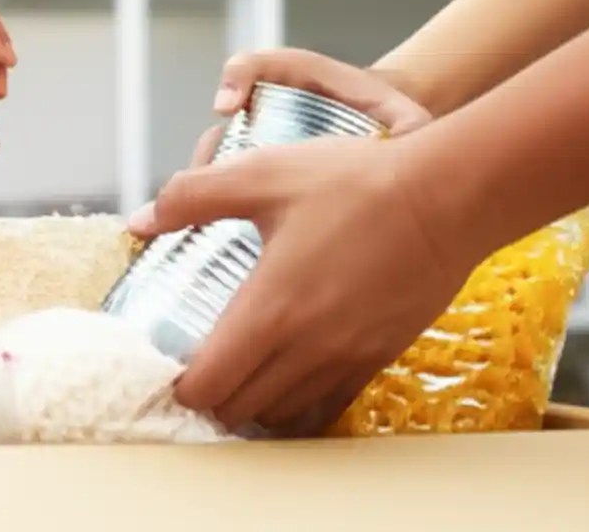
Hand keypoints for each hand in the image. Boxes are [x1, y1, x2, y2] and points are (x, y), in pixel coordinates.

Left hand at [127, 49, 445, 435]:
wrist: (448, 195)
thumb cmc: (353, 182)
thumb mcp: (261, 175)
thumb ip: (191, 198)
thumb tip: (140, 222)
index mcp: (269, 310)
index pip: (209, 386)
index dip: (182, 386)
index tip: (172, 366)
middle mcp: (306, 348)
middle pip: (241, 410)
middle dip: (213, 397)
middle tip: (200, 368)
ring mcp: (346, 358)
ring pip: (284, 413)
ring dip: (254, 402)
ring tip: (241, 370)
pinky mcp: (380, 356)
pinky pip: (329, 403)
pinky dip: (300, 400)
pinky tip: (289, 369)